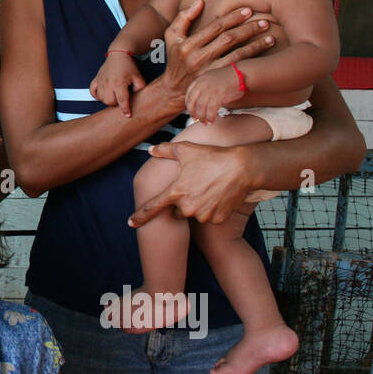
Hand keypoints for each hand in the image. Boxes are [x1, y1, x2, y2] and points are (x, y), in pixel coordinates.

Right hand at [90, 52, 144, 116]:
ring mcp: (101, 82)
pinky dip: (96, 95)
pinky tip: (102, 95)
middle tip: (120, 99)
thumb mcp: (138, 77)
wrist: (119, 54)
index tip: (127, 115)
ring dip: (107, 100)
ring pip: (101, 98)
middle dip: (115, 104)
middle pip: (109, 101)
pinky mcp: (97, 79)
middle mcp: (109, 83)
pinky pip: (92, 91)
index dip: (125, 109)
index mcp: (119, 83)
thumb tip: (139, 97)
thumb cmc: (128, 65)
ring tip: (113, 96)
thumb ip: (140, 88)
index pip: (122, 101)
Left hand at [128, 141, 253, 226]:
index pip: (153, 207)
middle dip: (184, 202)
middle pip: (178, 211)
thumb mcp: (186, 150)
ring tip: (210, 189)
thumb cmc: (212, 157)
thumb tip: (151, 149)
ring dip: (199, 206)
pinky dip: (213, 209)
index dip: (140, 216)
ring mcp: (203, 215)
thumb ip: (165, 151)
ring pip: (195, 214)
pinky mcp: (217, 219)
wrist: (241, 168)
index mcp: (176, 192)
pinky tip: (219, 196)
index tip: (130, 224)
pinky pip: (210, 217)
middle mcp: (187, 207)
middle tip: (196, 187)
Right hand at [158, 1, 273, 111]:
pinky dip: (252, 58)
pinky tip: (263, 52)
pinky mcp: (216, 82)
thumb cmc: (175, 59)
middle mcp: (197, 58)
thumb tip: (200, 2)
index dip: (232, 17)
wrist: (173, 91)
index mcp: (187, 45)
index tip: (248, 10)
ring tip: (269, 34)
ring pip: (236, 54)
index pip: (214, 27)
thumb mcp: (171, 37)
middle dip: (247, 28)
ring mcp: (208, 72)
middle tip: (263, 21)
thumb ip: (183, 18)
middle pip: (228, 39)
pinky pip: (238, 68)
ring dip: (255, 44)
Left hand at [185, 66, 244, 123]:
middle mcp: (202, 84)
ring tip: (206, 122)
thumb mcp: (210, 81)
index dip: (189, 107)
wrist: (240, 74)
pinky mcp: (219, 94)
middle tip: (198, 120)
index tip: (193, 114)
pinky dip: (210, 116)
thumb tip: (198, 106)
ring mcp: (210, 89)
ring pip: (201, 107)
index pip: (188, 96)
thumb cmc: (226, 80)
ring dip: (202, 117)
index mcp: (199, 80)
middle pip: (193, 102)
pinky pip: (211, 108)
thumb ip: (203, 91)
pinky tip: (212, 120)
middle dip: (194, 114)